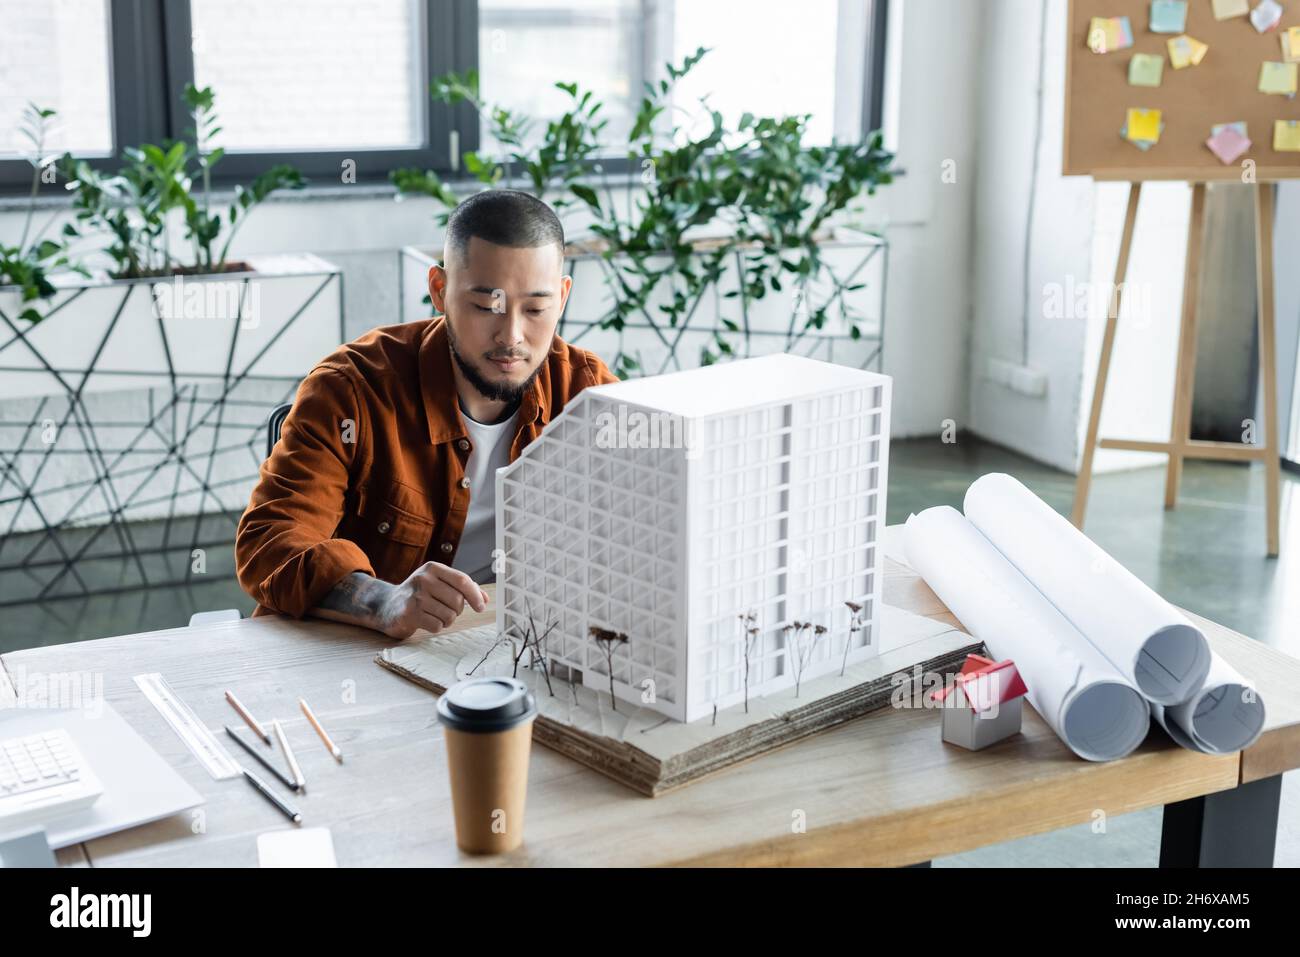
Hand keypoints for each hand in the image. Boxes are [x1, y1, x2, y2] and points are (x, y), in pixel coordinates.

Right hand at [310, 567, 488, 639]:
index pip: (462, 580)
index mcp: (433, 568)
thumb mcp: (438, 584)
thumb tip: (484, 599)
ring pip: (449, 615)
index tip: (481, 607)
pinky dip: (436, 627)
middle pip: (458, 600)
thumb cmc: (418, 594)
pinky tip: (425, 621)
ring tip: (433, 615)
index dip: (475, 595)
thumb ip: (461, 588)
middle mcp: (423, 579)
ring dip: (446, 620)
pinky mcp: (409, 614)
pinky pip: (437, 626)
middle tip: (444, 609)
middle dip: (456, 610)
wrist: (385, 605)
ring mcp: (415, 596)